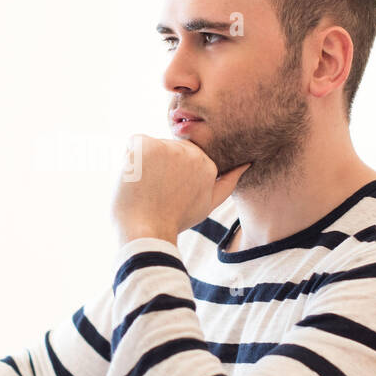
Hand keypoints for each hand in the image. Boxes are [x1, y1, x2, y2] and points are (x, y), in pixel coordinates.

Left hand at [111, 135, 250, 246]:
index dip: (169, 174)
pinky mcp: (146, 146)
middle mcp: (192, 152)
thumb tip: (247, 163)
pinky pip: (133, 142)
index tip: (167, 193)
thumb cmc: (175, 220)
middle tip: (156, 191)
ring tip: (145, 188)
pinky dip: (128, 158)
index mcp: (208, 163)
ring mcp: (169, 147)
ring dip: (143, 163)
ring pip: (150, 146)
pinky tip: (134, 178)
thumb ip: (227, 183)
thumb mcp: (208, 203)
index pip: (181, 156)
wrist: (148, 233)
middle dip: (158, 165)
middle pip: (167, 148)